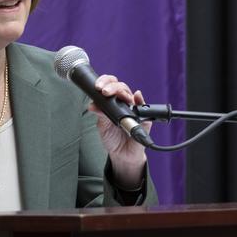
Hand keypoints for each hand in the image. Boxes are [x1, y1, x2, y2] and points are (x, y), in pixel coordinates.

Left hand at [88, 74, 148, 188]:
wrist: (122, 154)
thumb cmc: (113, 138)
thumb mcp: (102, 125)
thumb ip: (100, 113)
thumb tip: (93, 104)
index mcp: (112, 103)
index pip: (109, 86)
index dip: (104, 82)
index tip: (97, 86)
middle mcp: (123, 103)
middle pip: (120, 87)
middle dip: (111, 86)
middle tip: (105, 91)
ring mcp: (134, 109)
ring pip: (130, 94)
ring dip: (122, 92)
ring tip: (117, 95)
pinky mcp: (143, 118)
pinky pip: (144, 107)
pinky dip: (140, 100)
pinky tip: (137, 97)